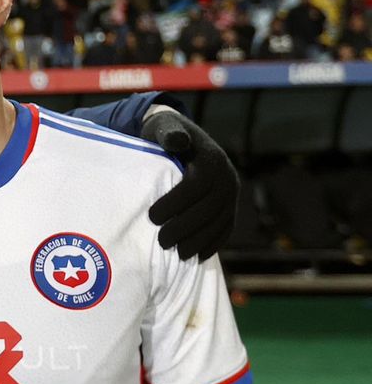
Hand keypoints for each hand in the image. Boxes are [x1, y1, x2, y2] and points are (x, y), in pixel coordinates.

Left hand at [141, 110, 237, 260]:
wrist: (183, 137)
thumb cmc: (166, 134)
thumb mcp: (164, 127)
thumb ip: (169, 133)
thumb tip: (177, 140)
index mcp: (212, 159)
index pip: (196, 186)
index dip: (175, 203)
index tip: (152, 217)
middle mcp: (227, 177)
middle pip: (209, 208)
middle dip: (185, 227)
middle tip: (162, 241)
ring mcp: (232, 193)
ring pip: (219, 222)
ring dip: (199, 241)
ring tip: (178, 253)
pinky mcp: (231, 206)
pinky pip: (226, 228)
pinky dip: (214, 243)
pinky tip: (198, 255)